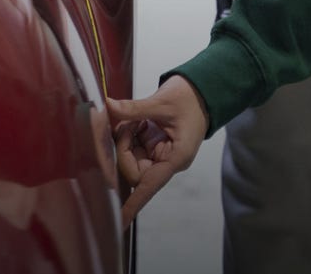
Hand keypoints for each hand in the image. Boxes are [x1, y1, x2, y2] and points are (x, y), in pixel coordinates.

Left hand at [107, 75, 208, 225]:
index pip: (149, 186)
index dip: (133, 203)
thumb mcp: (162, 102)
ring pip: (130, 158)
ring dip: (125, 139)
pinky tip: (134, 120)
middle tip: (125, 124)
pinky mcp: (153, 145)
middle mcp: (167, 160)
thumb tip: (109, 106)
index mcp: (176, 157)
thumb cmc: (190, 99)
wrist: (201, 89)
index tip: (119, 221)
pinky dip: (127, 133)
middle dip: (123, 148)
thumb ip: (135, 108)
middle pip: (134, 170)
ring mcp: (159, 153)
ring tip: (133, 118)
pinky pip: (132, 146)